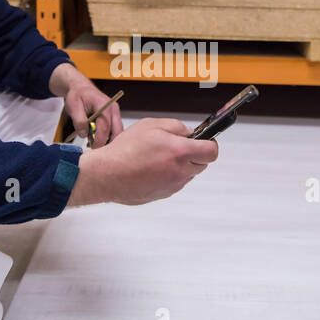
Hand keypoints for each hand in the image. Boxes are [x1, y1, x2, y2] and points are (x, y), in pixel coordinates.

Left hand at [49, 62, 122, 148]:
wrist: (79, 87)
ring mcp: (115, 113)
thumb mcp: (73, 106)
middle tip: (96, 151)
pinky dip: (107, 137)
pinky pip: (114, 130)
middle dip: (107, 143)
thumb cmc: (77, 94)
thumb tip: (84, 134)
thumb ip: (79, 121)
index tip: (92, 149)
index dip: (99, 140)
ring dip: (108, 140)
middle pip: (117, 131)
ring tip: (94, 145)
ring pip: (117, 132)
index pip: (105, 126)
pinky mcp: (113, 118)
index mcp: (104, 105)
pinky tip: (97, 140)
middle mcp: (113, 109)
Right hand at [67, 118, 218, 206]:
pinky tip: (150, 169)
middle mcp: (180, 171)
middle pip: (201, 164)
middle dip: (193, 155)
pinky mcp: (163, 194)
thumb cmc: (126, 149)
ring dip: (179, 166)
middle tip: (174, 147)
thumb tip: (189, 133)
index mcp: (181, 152)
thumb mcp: (152, 125)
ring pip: (187, 174)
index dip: (209, 144)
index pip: (212, 152)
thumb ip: (177, 127)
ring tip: (157, 158)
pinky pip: (173, 183)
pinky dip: (167, 176)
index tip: (203, 141)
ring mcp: (173, 186)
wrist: (107, 174)